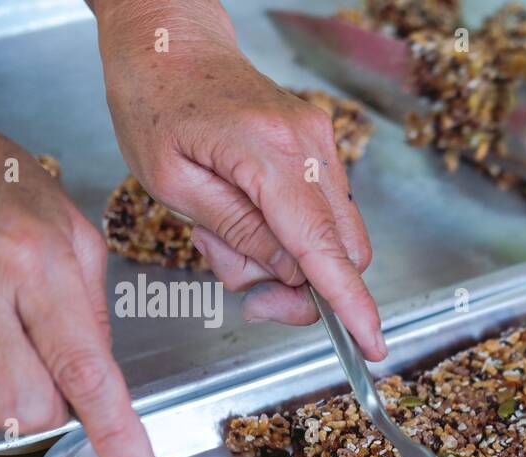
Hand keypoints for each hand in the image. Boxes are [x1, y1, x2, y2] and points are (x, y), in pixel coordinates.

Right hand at [0, 120, 154, 456]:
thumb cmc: (8, 193)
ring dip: (2, 401)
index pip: (84, 367)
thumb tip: (100, 384)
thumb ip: (92, 314)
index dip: (112, 429)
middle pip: (28, 406)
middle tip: (44, 364)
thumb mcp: (74, 238)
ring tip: (2, 348)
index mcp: (38, 264)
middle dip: (48, 406)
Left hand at [93, 0, 385, 357]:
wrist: (171, 43)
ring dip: (288, 261)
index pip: (322, 245)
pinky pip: (323, 215)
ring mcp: (321, 145)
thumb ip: (237, 233)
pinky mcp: (320, 149)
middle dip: (303, 289)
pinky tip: (245, 219)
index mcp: (270, 153)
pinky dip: (290, 236)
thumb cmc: (155, 103)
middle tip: (250, 298)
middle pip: (342, 251)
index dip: (348, 301)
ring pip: (334, 238)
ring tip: (225, 238)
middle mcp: (310, 147)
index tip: (371, 343)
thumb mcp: (171, 183)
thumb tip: (290, 274)